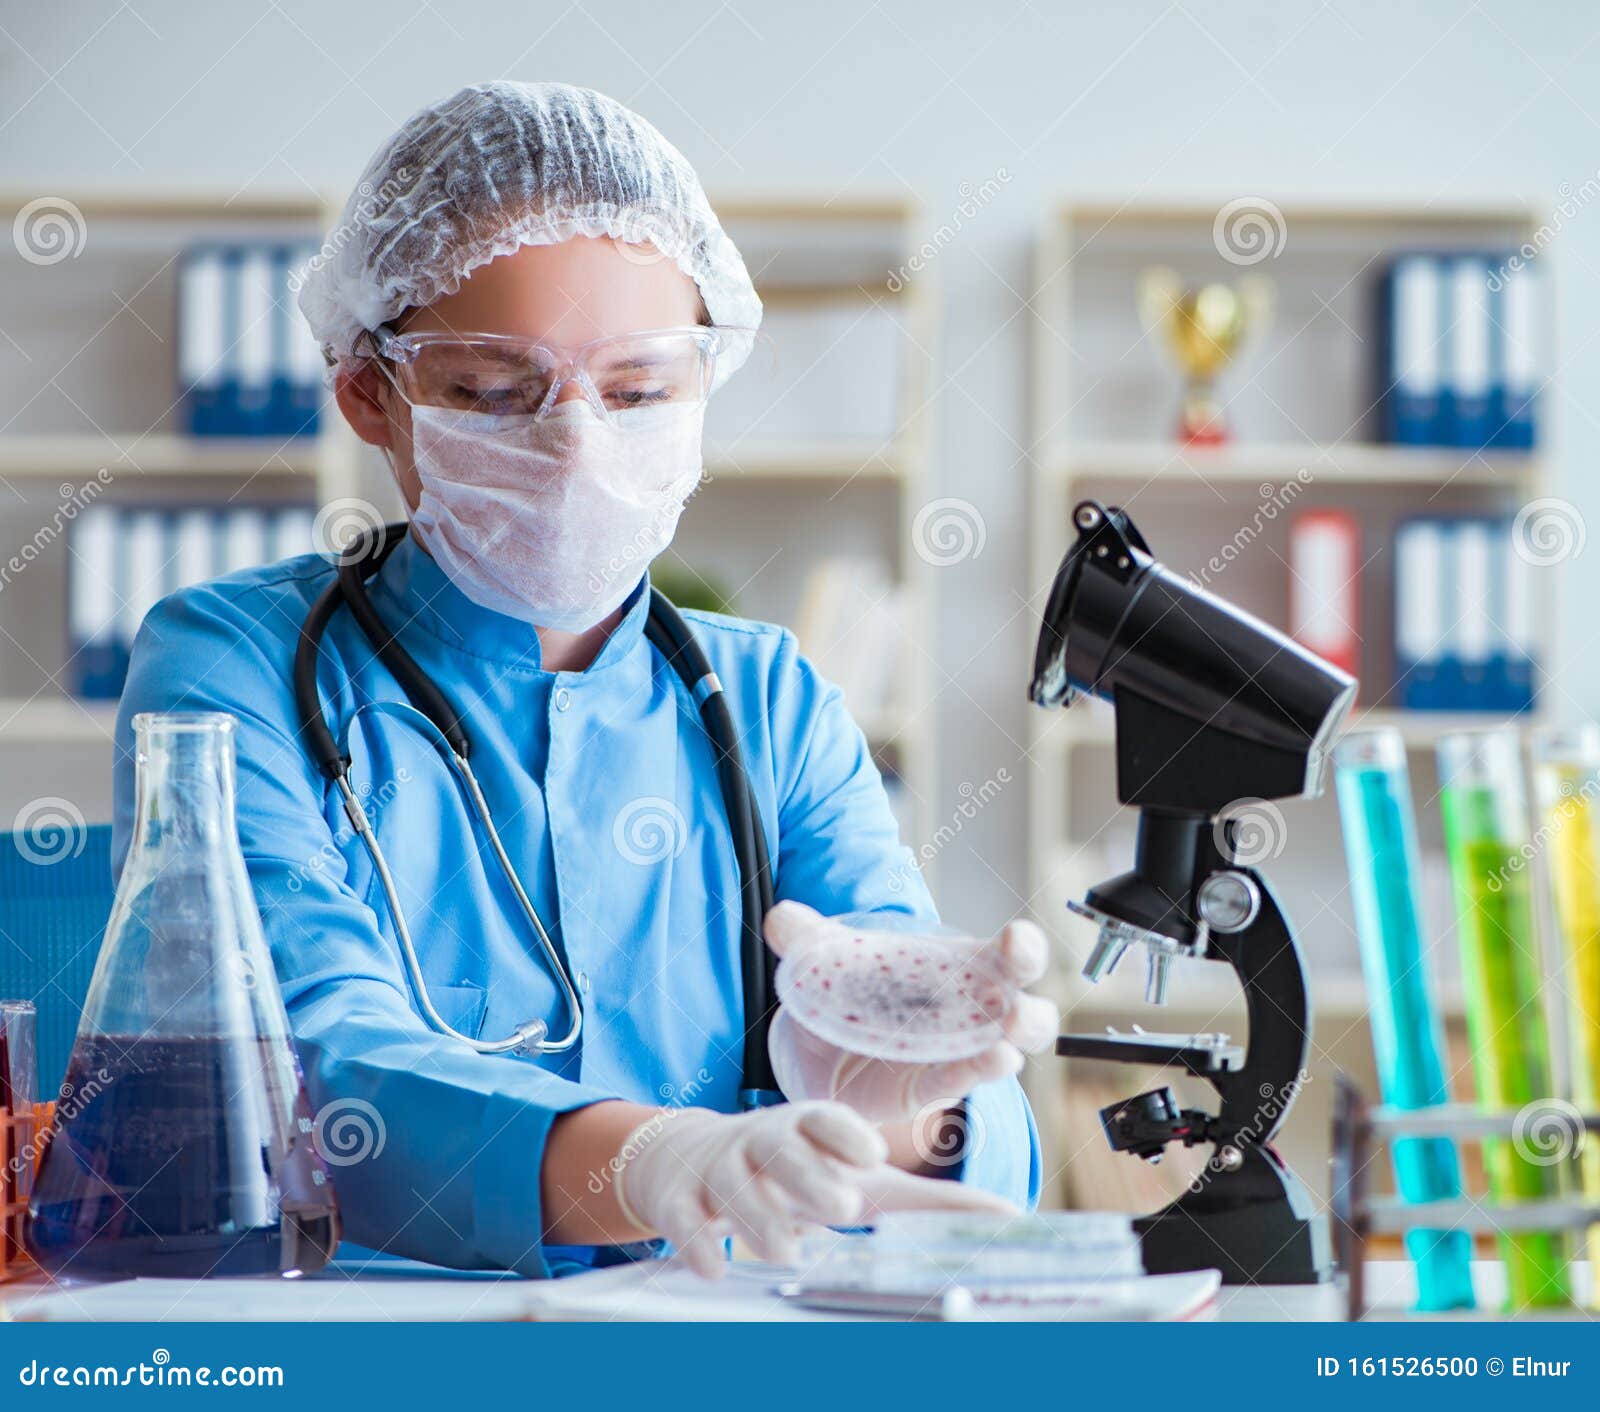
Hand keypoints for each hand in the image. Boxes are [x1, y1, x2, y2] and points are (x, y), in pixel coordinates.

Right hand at [613, 1101, 1013, 1277]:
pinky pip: (685, 1214)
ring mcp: (717, 1166)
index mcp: (808, 1128)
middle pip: (782, 1147)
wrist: (690, 1158)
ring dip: (760, 1216)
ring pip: (734, 1184)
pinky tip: (715, 1266)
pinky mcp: (678, 1197)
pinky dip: (697, 1241)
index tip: (872, 1152)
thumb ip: (929, 1200)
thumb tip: (1011, 1214)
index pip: (825, 1118)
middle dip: (809, 1174)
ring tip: (787, 1252)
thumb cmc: (797, 1172)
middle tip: (841, 1206)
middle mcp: (763, 1140)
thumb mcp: (858, 1180)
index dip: (846, 1133)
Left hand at [764, 902, 1058, 1122]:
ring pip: (1007, 1052)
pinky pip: (955, 1083)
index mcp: (959, 967)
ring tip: (1005, 1042)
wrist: (814, 1050)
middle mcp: (971, 1010)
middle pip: (1027, 1009)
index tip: (1016, 943)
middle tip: (1017, 1009)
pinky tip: (977, 1064)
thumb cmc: (845, 989)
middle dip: (1033, 1011)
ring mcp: (955, 1053)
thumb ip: (804, 937)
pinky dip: (967, 1074)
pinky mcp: (929, 1087)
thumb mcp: (825, 958)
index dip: (1023, 948)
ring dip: (1012, 1047)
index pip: (1008, 955)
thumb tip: (780, 918)